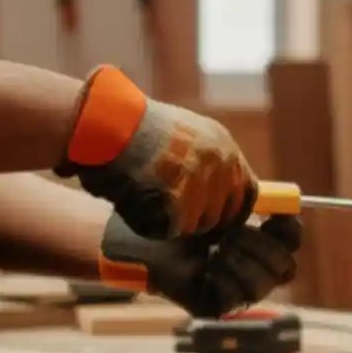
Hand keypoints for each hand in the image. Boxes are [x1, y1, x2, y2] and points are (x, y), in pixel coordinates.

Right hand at [57, 65, 255, 239]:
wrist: (104, 122)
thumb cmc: (130, 127)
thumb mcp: (182, 132)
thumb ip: (205, 160)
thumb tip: (220, 194)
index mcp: (223, 144)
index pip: (247, 192)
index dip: (230, 211)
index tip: (216, 221)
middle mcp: (220, 163)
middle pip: (223, 215)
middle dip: (201, 221)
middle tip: (172, 214)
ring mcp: (202, 182)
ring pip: (196, 226)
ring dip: (173, 222)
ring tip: (145, 197)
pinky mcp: (180, 201)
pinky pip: (172, 230)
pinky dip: (152, 225)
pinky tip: (134, 203)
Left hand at [97, 211, 300, 317]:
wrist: (136, 233)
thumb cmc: (173, 212)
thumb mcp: (215, 197)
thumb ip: (247, 198)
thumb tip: (280, 201)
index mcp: (256, 238)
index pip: (291, 240)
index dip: (289, 229)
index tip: (271, 215)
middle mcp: (251, 267)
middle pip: (286, 268)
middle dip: (261, 247)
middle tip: (232, 233)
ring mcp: (234, 290)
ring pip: (263, 286)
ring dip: (241, 263)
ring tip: (215, 248)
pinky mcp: (213, 306)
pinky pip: (234, 299)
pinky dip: (221, 279)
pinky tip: (204, 267)